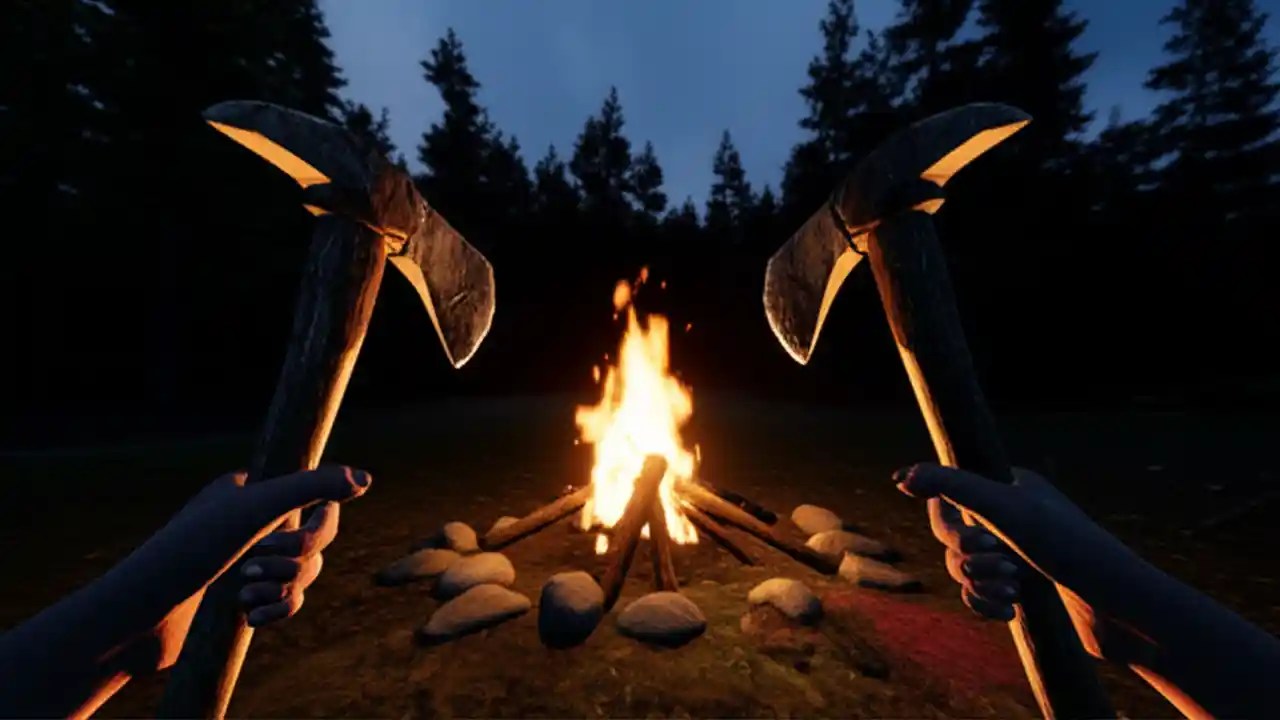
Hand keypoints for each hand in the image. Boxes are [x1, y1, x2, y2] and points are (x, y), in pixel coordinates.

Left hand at [113, 466, 370, 670]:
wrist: (139, 614)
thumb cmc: (191, 550)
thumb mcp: (256, 509)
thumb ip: (312, 487)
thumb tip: (367, 479)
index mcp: (252, 490)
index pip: (317, 499)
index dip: (315, 525)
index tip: (286, 536)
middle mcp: (252, 522)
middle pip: (317, 541)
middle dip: (293, 562)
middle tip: (250, 567)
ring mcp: (249, 560)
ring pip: (306, 573)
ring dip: (282, 588)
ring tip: (241, 595)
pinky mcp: (246, 596)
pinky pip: (289, 601)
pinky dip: (277, 610)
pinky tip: (249, 618)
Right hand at [895, 463, 1153, 662]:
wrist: (1120, 605)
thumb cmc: (1066, 547)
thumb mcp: (1003, 509)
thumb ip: (950, 485)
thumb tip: (901, 476)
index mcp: (1008, 486)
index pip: (947, 497)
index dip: (950, 525)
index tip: (978, 538)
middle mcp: (1011, 515)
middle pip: (950, 537)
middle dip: (969, 559)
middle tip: (1005, 564)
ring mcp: (1016, 551)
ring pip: (961, 568)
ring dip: (979, 583)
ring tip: (1015, 590)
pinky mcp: (1021, 586)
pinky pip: (976, 594)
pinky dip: (985, 604)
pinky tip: (1010, 612)